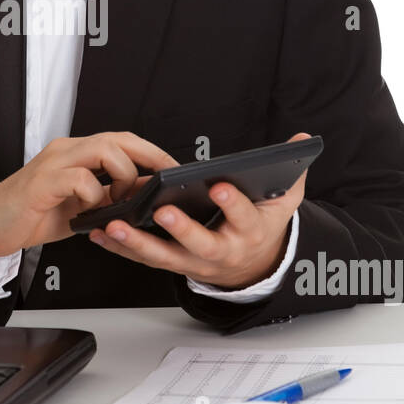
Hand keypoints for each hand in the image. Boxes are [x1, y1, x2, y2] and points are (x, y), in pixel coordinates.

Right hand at [0, 132, 178, 257]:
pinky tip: (89, 211)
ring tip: (119, 199)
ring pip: (104, 150)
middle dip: (149, 157)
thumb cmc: (32, 214)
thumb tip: (142, 198)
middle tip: (164, 179)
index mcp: (76, 154)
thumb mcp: (80, 206)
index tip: (172, 169)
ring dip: (122, 176)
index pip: (122, 140)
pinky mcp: (44, 182)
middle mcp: (67, 151)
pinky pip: (81, 179)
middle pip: (119, 138)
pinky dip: (95, 196)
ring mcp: (55, 163)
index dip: (151, 152)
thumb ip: (107, 198)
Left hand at [88, 133, 312, 288]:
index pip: (244, 218)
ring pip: (165, 257)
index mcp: (249, 232)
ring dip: (139, 242)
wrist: (253, 264)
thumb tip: (302, 140)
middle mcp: (221, 252)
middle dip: (183, 230)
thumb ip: (292, 170)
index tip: (220, 187)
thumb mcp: (283, 200)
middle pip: (201, 244)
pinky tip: (101, 233)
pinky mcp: (172, 264)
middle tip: (165, 211)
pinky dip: (121, 248)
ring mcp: (194, 262)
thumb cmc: (261, 225)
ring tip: (116, 224)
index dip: (233, 204)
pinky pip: (144, 259)